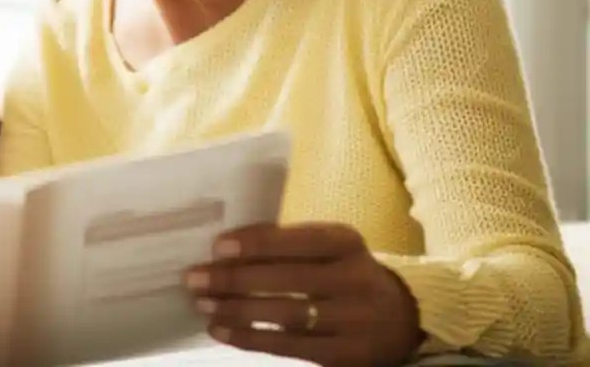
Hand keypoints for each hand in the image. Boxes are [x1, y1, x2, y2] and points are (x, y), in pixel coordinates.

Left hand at [184, 223, 421, 366]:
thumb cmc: (344, 273)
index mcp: (348, 243)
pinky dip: (249, 339)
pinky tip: (220, 332)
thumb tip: (224, 247)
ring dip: (237, 311)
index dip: (258, 244)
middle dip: (235, 279)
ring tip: (203, 305)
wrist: (402, 319)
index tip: (218, 246)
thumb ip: (286, 244)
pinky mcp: (345, 355)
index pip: (300, 241)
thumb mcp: (328, 249)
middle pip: (288, 280)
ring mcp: (354, 321)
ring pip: (286, 316)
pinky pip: (289, 347)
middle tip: (195, 278)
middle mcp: (356, 280)